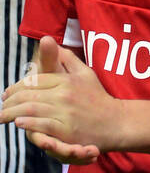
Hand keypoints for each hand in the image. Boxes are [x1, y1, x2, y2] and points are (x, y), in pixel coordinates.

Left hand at [1, 36, 114, 158]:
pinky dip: (27, 123)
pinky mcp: (67, 130)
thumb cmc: (97, 97)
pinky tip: (18, 122)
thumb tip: (50, 42)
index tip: (6, 94)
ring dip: (12, 113)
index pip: (34, 81)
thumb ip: (67, 58)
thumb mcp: (85, 73)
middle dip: (10, 101)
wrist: (115, 121)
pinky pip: (42, 124)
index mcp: (67, 80)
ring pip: (31, 109)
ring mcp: (66, 112)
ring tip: (1, 116)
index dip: (16, 87)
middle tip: (1, 107)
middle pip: (29, 94)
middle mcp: (65, 94)